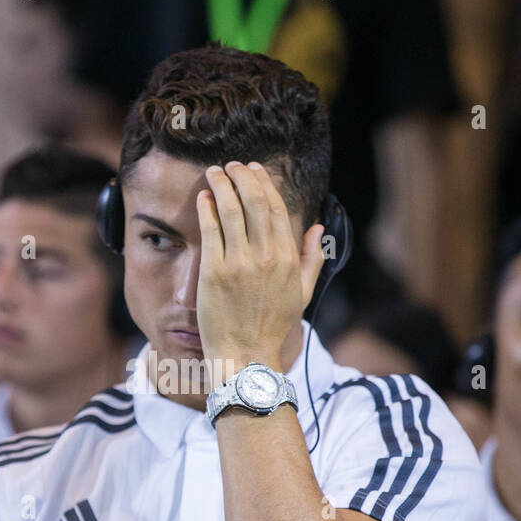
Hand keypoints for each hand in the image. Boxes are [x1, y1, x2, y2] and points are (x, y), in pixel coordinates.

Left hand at [195, 161, 325, 381]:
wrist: (246, 356)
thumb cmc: (271, 327)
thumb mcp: (301, 293)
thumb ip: (312, 258)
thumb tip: (316, 228)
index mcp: (287, 258)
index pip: (276, 208)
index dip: (264, 184)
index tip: (253, 170)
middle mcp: (266, 256)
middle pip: (254, 201)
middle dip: (242, 176)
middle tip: (231, 165)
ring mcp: (240, 262)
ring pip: (231, 209)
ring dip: (222, 185)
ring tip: (214, 173)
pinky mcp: (214, 271)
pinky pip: (211, 230)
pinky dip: (207, 208)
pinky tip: (204, 197)